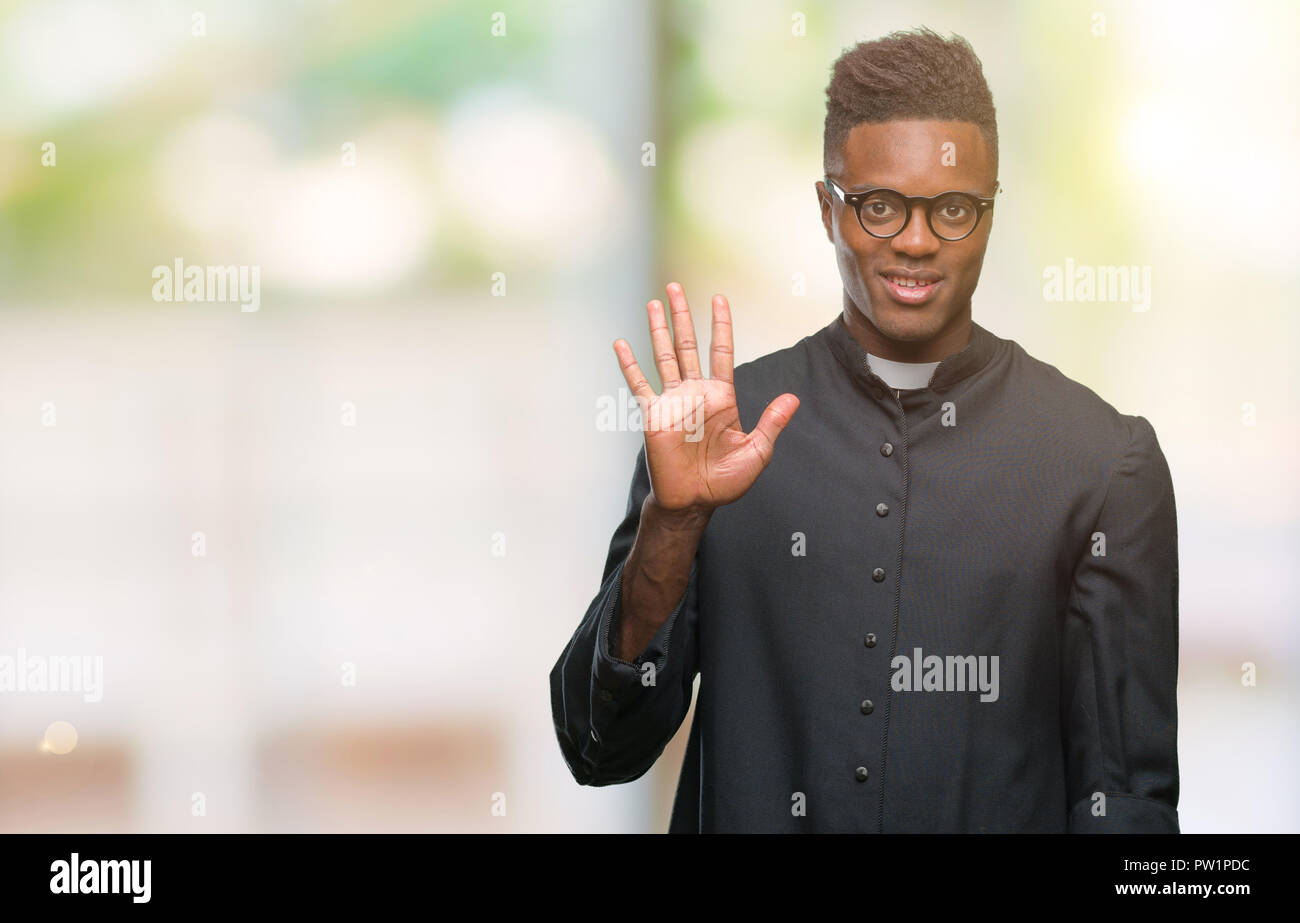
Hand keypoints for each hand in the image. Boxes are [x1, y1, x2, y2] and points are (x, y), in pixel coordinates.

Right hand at [613, 282, 798, 514]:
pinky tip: (621, 344)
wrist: (694, 502)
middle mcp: (695, 393)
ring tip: (654, 302)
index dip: (720, 325)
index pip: (720, 352)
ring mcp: (673, 402)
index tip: (719, 299)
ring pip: (664, 356)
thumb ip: (771, 423)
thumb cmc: (725, 481)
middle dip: (683, 316)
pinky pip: (639, 385)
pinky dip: (629, 364)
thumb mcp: (757, 451)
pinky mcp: (653, 415)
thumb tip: (793, 398)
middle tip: (676, 287)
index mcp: (721, 397)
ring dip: (658, 329)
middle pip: (688, 345)